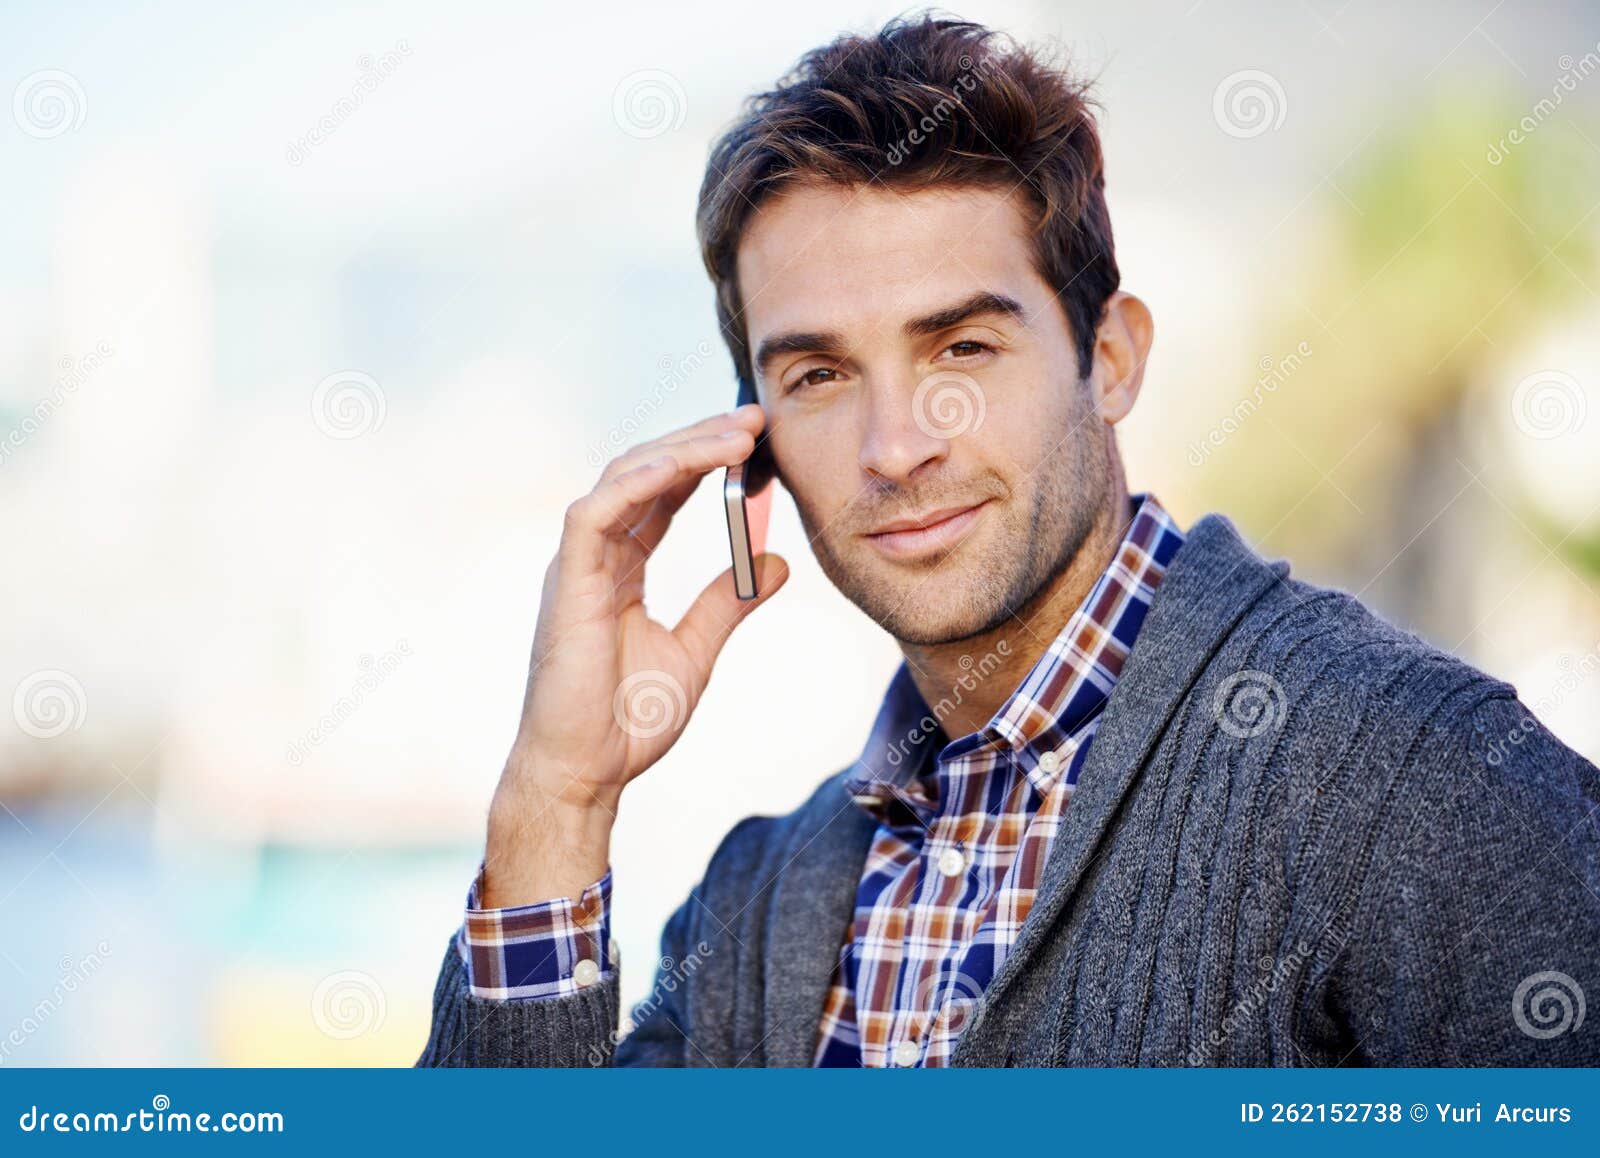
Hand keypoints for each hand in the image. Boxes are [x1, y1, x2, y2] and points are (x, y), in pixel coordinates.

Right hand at [482, 402, 788, 904]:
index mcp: (620, 568)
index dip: (705, 460)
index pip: (663, 493)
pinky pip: (598, 512)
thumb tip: (778, 564)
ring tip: (737, 435)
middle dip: (699, 439)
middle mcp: (595, 556)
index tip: (756, 440)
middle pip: (645, 472)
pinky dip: (641, 482)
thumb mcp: (696, 652)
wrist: (586, 773)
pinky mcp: (567, 581)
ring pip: (624, 478)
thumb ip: (728, 602)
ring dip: (682, 450)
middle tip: (756, 419)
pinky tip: (685, 466)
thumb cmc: (626, 722)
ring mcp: (577, 565)